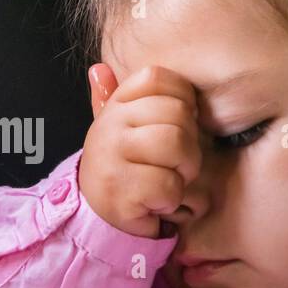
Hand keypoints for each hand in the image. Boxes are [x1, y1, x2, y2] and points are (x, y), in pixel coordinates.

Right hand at [79, 64, 202, 238]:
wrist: (97, 218)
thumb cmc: (121, 169)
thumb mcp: (118, 131)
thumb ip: (112, 98)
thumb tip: (99, 68)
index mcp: (115, 106)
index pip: (157, 78)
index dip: (181, 99)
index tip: (175, 125)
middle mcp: (109, 125)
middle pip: (177, 113)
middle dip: (189, 144)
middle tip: (175, 163)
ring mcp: (111, 156)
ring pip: (176, 144)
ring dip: (184, 171)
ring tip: (170, 181)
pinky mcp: (119, 190)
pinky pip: (168, 185)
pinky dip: (171, 199)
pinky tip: (156, 202)